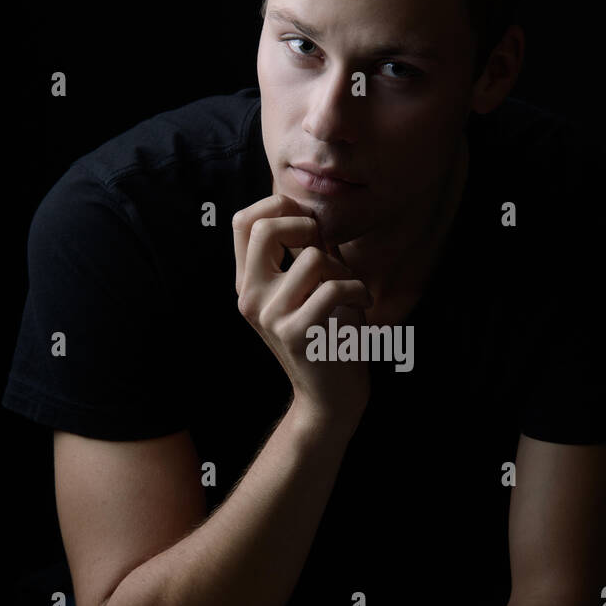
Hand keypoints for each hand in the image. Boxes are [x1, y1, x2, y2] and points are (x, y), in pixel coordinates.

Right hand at [232, 192, 372, 431]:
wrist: (330, 398)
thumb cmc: (327, 335)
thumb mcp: (309, 287)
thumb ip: (306, 250)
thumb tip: (313, 208)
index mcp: (248, 283)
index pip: (242, 222)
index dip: (277, 207)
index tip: (308, 224)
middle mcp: (251, 298)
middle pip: (265, 228)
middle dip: (307, 226)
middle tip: (327, 249)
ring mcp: (270, 317)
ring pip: (313, 258)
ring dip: (344, 269)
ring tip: (350, 290)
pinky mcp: (297, 334)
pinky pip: (334, 288)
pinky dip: (358, 290)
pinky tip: (362, 303)